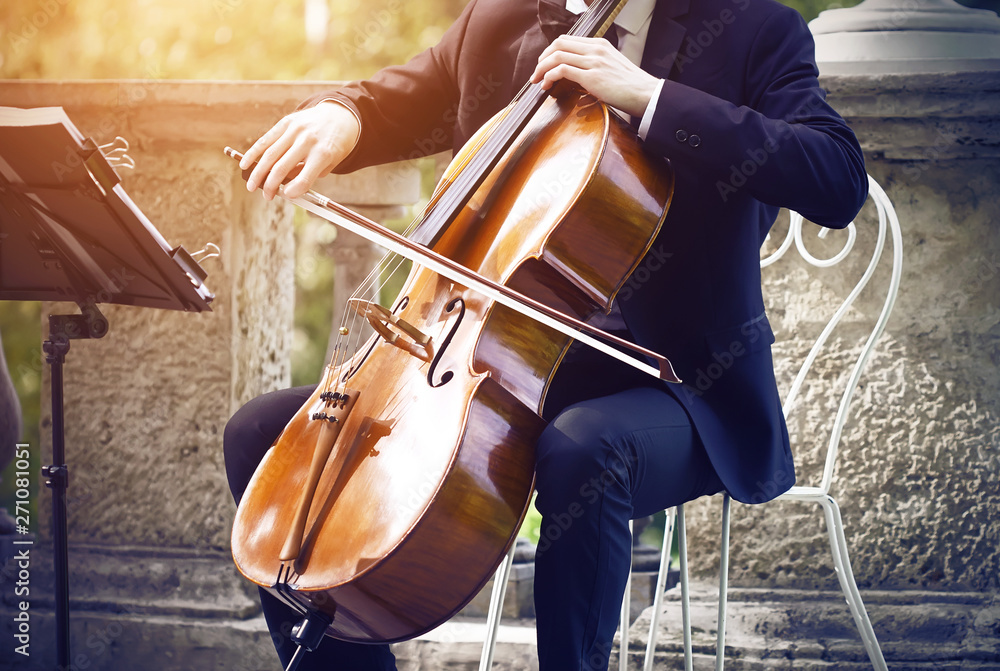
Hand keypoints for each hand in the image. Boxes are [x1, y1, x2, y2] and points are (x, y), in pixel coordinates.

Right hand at [240, 101, 360, 200]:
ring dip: (258, 173)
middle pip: (282, 167)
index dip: (293, 191)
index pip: (304, 178)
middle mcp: (307, 140)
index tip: (285, 196)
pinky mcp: (286, 122)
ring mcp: (295, 130)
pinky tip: (245, 164)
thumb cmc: (334, 145)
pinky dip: (253, 153)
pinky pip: (266, 139)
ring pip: (270, 154)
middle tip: (266, 196)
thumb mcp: (331, 162)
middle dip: (270, 185)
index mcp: (323, 153)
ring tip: (251, 186)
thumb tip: (285, 186)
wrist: (339, 115)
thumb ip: (310, 174)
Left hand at [530, 35, 659, 117]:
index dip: (551, 51)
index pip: (568, 40)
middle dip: (542, 58)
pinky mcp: (592, 77)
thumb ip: (595, 66)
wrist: (646, 94)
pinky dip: (550, 76)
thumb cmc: (631, 87)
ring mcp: (593, 61)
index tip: (544, 64)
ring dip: (542, 68)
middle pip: (558, 44)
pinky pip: (562, 70)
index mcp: (600, 45)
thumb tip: (577, 77)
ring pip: (557, 56)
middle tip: (536, 72)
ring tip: (537, 80)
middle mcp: (595, 49)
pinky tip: (547, 85)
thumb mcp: (612, 67)